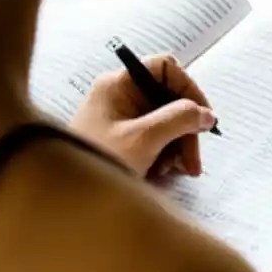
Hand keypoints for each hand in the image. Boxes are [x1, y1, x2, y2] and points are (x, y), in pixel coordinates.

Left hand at [69, 54, 216, 179]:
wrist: (65, 202)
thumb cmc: (100, 161)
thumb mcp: (144, 139)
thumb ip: (180, 119)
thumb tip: (207, 114)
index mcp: (119, 84)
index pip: (166, 68)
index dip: (189, 89)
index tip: (203, 118)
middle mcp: (120, 95)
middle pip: (169, 98)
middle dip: (186, 129)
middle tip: (193, 161)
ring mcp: (120, 118)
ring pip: (165, 120)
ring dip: (179, 145)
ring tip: (178, 171)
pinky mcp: (121, 139)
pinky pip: (154, 137)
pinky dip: (165, 153)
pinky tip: (164, 172)